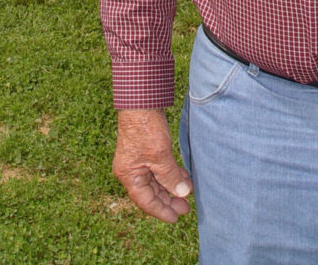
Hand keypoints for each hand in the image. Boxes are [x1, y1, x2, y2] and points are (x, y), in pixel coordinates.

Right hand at [113, 108, 192, 222]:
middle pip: (151, 192)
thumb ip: (170, 177)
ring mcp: (138, 160)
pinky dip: (170, 174)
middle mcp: (131, 170)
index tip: (177, 217)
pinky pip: (158, 168)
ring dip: (171, 186)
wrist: (141, 100)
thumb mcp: (160, 155)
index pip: (146, 201)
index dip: (162, 211)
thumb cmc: (145, 127)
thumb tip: (182, 193)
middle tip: (187, 206)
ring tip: (188, 191)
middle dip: (169, 199)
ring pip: (156, 180)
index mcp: (129, 175)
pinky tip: (183, 176)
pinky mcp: (145, 150)